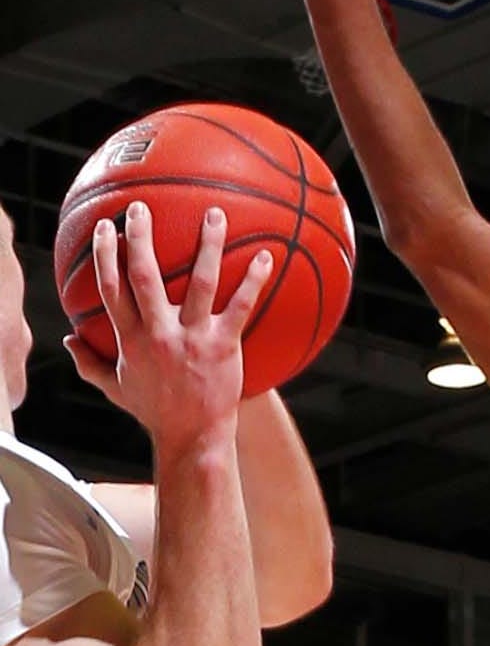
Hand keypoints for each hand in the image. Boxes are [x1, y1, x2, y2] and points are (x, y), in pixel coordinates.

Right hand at [65, 205, 269, 456]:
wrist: (193, 438)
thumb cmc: (156, 412)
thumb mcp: (116, 388)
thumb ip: (89, 363)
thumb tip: (67, 340)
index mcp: (131, 340)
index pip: (110, 289)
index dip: (105, 255)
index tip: (105, 227)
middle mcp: (159, 334)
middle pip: (144, 275)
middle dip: (140, 237)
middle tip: (142, 206)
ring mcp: (193, 338)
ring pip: (200, 282)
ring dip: (208, 245)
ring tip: (216, 214)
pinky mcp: (224, 346)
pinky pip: (241, 305)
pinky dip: (254, 279)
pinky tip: (266, 255)